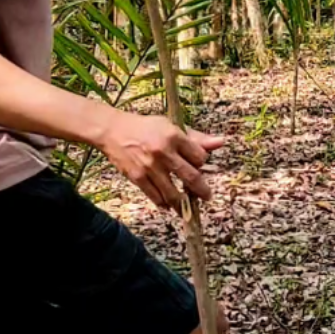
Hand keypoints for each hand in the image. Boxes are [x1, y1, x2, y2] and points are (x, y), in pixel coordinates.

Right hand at [96, 111, 224, 210]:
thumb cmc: (145, 127)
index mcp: (174, 136)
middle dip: (202, 190)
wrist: (113, 131)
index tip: (199, 165)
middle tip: (206, 196)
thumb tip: (221, 142)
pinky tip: (168, 204)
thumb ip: (196, 138)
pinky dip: (164, 203)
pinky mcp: (137, 177)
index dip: (202, 162)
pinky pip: (156, 197)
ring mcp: (150, 167)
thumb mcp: (171, 126)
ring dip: (183, 203)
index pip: (199, 157)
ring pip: (173, 193)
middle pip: (190, 177)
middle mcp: (163, 152)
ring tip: (188, 207)